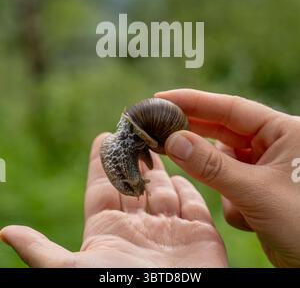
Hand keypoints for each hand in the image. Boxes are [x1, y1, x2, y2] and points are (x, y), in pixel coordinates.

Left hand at [0, 134, 227, 267]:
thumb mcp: (73, 271)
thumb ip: (42, 251)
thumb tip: (5, 232)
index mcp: (109, 232)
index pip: (104, 188)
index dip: (103, 162)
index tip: (103, 137)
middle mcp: (139, 228)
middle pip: (134, 182)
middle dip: (133, 155)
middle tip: (134, 126)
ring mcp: (170, 231)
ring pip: (164, 188)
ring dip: (161, 163)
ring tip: (159, 135)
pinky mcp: (201, 235)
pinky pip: (194, 202)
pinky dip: (189, 182)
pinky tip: (185, 162)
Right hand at [156, 89, 299, 267]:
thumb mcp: (256, 192)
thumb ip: (211, 167)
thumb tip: (172, 140)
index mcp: (284, 131)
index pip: (232, 108)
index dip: (195, 101)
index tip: (163, 98)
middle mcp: (276, 144)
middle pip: (225, 132)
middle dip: (197, 138)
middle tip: (159, 130)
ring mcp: (268, 167)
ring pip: (225, 163)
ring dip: (222, 183)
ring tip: (239, 202)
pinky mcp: (261, 190)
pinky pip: (232, 185)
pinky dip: (234, 202)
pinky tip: (252, 219)